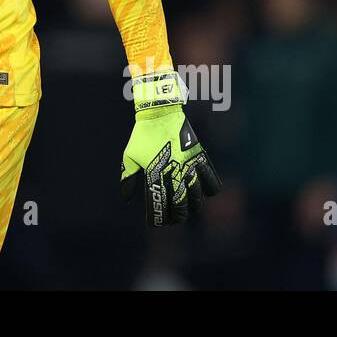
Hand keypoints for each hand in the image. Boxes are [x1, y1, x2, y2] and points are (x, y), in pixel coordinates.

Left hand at [120, 71, 222, 225]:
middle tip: (174, 219)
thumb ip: (127, 177)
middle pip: (181, 205)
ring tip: (188, 208)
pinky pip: (211, 180)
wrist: (159, 113)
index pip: (159, 203)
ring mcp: (189, 165)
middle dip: (178, 216)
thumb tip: (125, 197)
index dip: (158, 216)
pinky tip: (204, 193)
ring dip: (194, 206)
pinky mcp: (199, 158)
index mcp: (155, 173)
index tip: (157, 223)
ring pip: (198, 197)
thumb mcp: (129, 156)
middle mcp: (174, 172)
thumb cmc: (142, 135)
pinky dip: (210, 190)